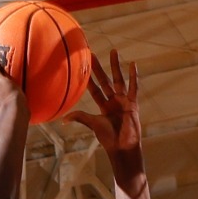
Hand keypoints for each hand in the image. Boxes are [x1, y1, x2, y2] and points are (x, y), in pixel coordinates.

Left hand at [67, 51, 143, 186]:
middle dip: (98, 68)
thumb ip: (81, 117)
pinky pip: (133, 87)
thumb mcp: (93, 124)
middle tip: (92, 53)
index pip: (94, 89)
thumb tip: (63, 119)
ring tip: (113, 51)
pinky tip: (133, 64)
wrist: (123, 147)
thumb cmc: (108, 138)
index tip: (83, 67)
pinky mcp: (132, 103)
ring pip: (118, 80)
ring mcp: (123, 101)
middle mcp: (112, 101)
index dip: (89, 78)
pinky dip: (134, 77)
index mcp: (103, 106)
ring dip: (115, 66)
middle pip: (104, 80)